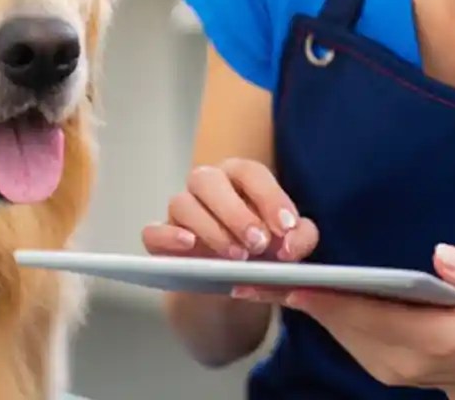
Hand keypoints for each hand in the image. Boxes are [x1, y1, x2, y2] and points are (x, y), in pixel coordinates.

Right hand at [141, 158, 318, 262]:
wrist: (236, 282)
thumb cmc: (263, 251)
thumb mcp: (290, 244)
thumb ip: (301, 237)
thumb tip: (291, 241)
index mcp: (238, 177)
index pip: (250, 172)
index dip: (269, 197)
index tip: (287, 227)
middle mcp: (206, 186)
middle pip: (208, 180)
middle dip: (235, 212)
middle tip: (259, 243)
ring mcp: (181, 210)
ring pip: (182, 203)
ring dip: (210, 228)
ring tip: (237, 256)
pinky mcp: (161, 238)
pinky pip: (153, 232)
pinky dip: (169, 237)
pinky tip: (190, 246)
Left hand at [232, 244, 454, 398]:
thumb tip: (443, 255)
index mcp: (431, 341)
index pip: (367, 317)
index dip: (327, 299)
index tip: (291, 280)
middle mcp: (399, 361)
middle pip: (339, 324)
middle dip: (298, 295)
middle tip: (254, 269)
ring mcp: (384, 368)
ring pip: (333, 330)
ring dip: (301, 302)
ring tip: (261, 272)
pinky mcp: (376, 366)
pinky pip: (340, 334)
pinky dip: (317, 309)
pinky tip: (293, 285)